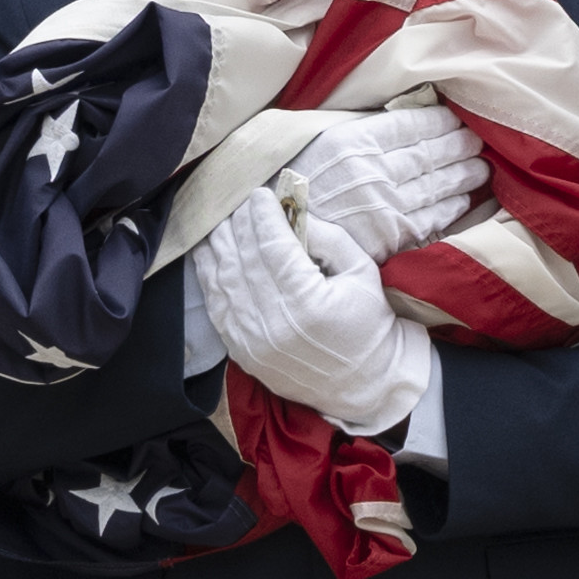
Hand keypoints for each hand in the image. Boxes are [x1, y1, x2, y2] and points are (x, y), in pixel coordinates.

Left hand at [191, 197, 432, 440]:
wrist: (364, 385)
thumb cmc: (369, 323)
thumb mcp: (361, 271)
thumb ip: (327, 238)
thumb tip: (292, 212)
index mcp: (307, 302)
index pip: (271, 245)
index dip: (262, 214)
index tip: (259, 193)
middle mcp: (274, 323)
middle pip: (243, 258)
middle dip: (239, 223)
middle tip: (242, 202)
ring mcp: (252, 341)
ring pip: (222, 279)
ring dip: (219, 244)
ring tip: (225, 221)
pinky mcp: (241, 352)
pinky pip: (216, 306)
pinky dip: (210, 274)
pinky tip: (212, 252)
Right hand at [281, 102, 490, 256]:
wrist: (276, 234)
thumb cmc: (293, 183)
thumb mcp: (318, 141)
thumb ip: (357, 129)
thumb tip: (398, 116)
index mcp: (352, 141)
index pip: (410, 125)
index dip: (440, 121)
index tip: (455, 118)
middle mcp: (371, 171)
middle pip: (430, 153)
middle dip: (460, 145)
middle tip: (478, 140)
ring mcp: (382, 206)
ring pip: (437, 185)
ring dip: (464, 174)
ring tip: (480, 166)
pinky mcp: (388, 237)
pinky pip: (430, 219)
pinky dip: (451, 207)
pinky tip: (463, 198)